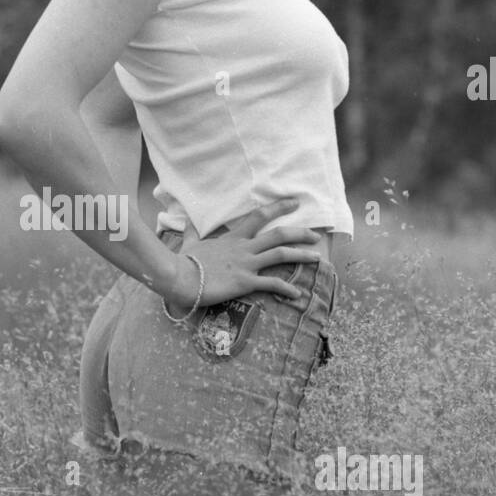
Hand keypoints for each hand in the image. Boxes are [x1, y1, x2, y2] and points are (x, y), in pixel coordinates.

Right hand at [163, 199, 322, 309]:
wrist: (178, 276)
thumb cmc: (184, 261)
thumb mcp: (190, 243)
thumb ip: (192, 232)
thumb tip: (188, 221)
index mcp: (233, 238)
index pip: (259, 216)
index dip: (279, 207)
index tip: (295, 202)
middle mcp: (244, 248)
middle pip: (278, 235)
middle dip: (300, 233)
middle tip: (316, 234)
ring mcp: (246, 264)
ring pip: (280, 255)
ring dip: (301, 255)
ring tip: (317, 258)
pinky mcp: (245, 282)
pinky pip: (271, 284)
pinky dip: (286, 288)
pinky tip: (298, 294)